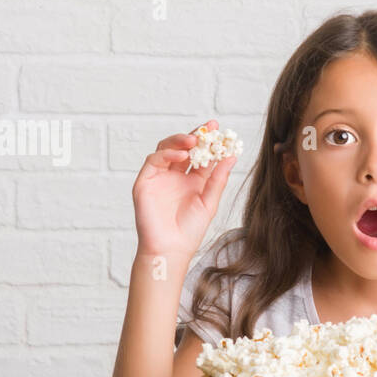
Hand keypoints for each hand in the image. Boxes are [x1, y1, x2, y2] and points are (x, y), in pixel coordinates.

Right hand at [132, 119, 237, 258]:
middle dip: (195, 135)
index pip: (200, 155)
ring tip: (194, 139)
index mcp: (192, 180)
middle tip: (208, 128)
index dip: (209, 141)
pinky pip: (153, 161)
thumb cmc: (190, 231)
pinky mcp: (145, 182)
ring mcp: (159, 177)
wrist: (171, 249)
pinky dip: (167, 154)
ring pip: (166, 149)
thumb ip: (218, 179)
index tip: (219, 129)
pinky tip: (181, 156)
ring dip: (180, 141)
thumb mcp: (209, 202)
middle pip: (183, 148)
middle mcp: (175, 176)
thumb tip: (231, 157)